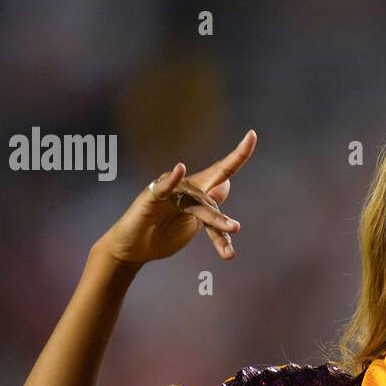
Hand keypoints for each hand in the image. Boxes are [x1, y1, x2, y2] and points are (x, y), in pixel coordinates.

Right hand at [96, 130, 254, 263]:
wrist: (133, 250)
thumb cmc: (162, 235)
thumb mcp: (193, 223)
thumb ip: (210, 210)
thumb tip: (226, 184)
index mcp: (199, 194)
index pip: (223, 172)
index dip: (238, 155)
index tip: (252, 135)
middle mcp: (186, 188)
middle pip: (215, 183)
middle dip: (233, 171)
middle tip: (239, 219)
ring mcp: (169, 193)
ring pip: (198, 203)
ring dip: (215, 218)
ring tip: (232, 229)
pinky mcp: (150, 199)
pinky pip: (163, 188)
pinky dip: (171, 180)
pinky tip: (179, 169)